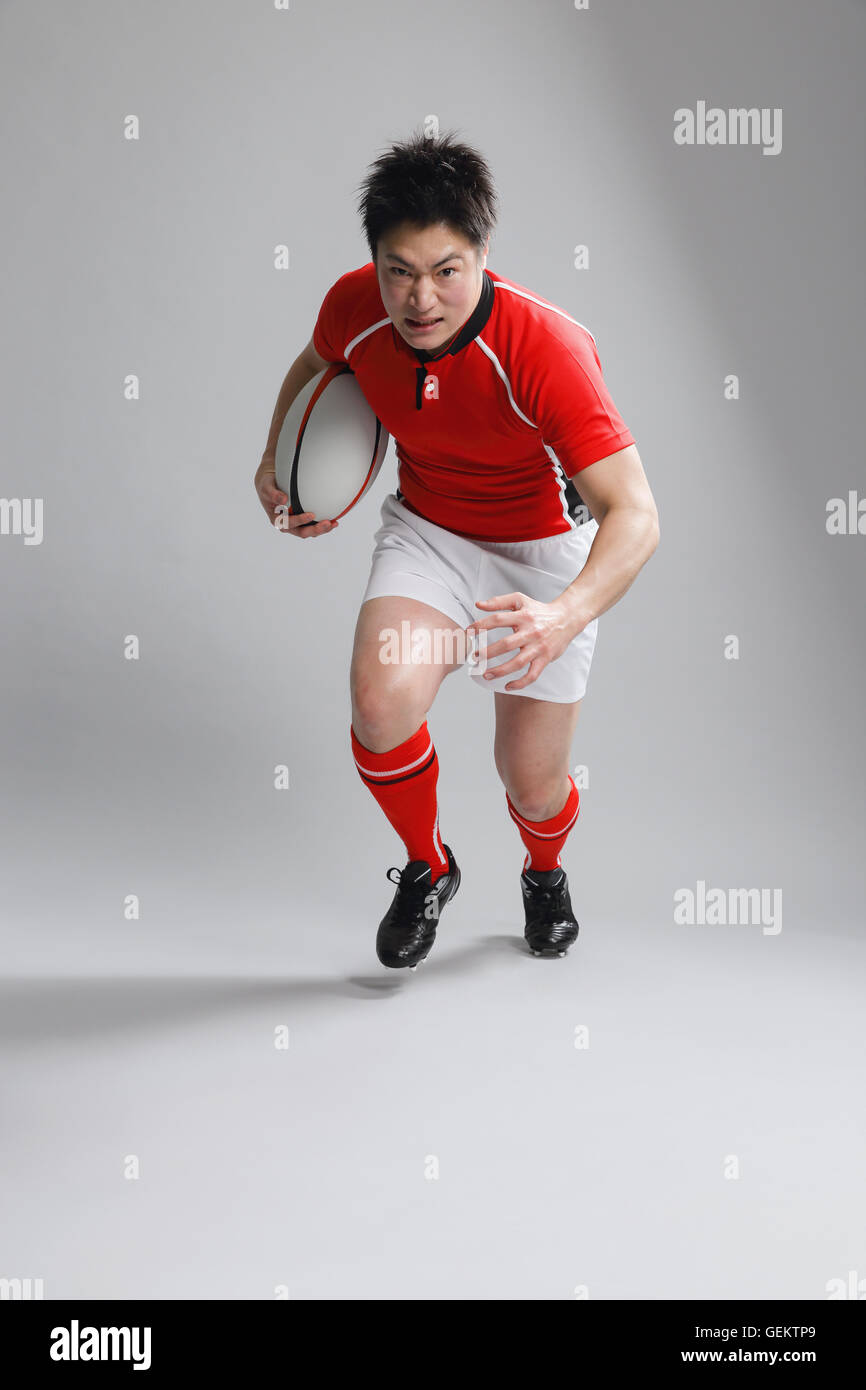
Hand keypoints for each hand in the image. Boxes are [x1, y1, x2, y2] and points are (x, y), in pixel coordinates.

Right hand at [254, 458, 337, 537]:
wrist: (270, 484)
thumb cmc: (267, 485)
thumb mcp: (266, 487)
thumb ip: (273, 494)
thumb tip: (284, 499)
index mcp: (277, 520)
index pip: (289, 523)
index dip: (300, 520)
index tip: (311, 514)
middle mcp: (287, 525)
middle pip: (302, 532)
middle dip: (315, 530)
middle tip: (327, 523)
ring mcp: (296, 524)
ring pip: (309, 531)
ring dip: (322, 529)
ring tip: (334, 523)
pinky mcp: (303, 520)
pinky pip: (313, 525)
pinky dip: (323, 524)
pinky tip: (334, 520)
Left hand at [466, 592, 582, 691]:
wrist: (567, 618)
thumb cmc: (539, 610)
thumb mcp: (520, 600)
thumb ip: (499, 601)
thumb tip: (478, 605)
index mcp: (523, 616)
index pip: (498, 620)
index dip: (481, 625)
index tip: (468, 632)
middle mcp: (531, 632)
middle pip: (506, 644)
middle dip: (488, 652)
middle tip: (474, 657)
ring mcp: (539, 647)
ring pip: (518, 662)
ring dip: (500, 670)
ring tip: (486, 674)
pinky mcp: (545, 659)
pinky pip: (532, 675)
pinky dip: (520, 683)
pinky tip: (507, 686)